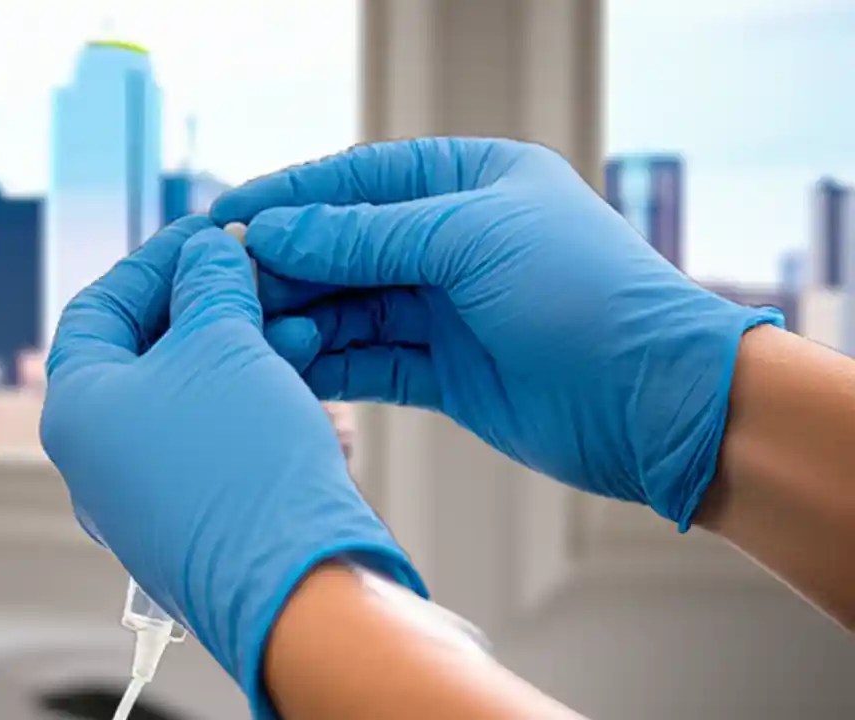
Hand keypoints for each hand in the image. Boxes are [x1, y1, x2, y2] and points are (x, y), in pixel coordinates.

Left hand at [40, 216, 423, 715]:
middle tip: (258, 279)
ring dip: (245, 353)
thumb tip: (209, 253)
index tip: (205, 237)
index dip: (154, 262)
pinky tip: (306, 388)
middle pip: (147, 352)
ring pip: (191, 396)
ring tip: (299, 333)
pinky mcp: (196, 520)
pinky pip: (218, 441)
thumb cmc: (241, 470)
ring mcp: (144, 494)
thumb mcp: (224, 342)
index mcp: (76, 408)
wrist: (296, 584)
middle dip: (212, 308)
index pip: (98, 307)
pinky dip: (256, 404)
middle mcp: (98, 457)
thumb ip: (211, 282)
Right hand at [211, 138, 781, 529]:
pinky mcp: (443, 371)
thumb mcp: (472, 242)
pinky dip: (329, 362)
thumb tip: (276, 229)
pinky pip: (369, 358)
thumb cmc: (587, 298)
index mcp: (471, 182)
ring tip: (250, 334)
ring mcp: (448, 307)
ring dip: (301, 319)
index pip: (359, 180)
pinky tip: (289, 365)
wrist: (656, 404)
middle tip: (224, 287)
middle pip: (345, 246)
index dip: (290, 197)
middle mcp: (454, 239)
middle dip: (286, 266)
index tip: (225, 216)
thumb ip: (367, 237)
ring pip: (350, 306)